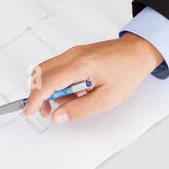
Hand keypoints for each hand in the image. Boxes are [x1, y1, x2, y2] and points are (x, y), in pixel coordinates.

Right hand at [23, 34, 163, 123]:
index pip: (47, 83)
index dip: (35, 99)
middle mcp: (72, 56)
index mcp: (79, 66)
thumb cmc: (127, 72)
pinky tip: (75, 91)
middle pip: (41, 74)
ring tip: (72, 100)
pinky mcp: (76, 54)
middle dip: (39, 95)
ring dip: (50, 89)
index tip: (29, 112)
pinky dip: (59, 82)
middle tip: (49, 112)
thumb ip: (79, 109)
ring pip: (47, 71)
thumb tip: (57, 117)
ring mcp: (73, 53)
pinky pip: (58, 68)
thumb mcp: (107, 99)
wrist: (138, 51)